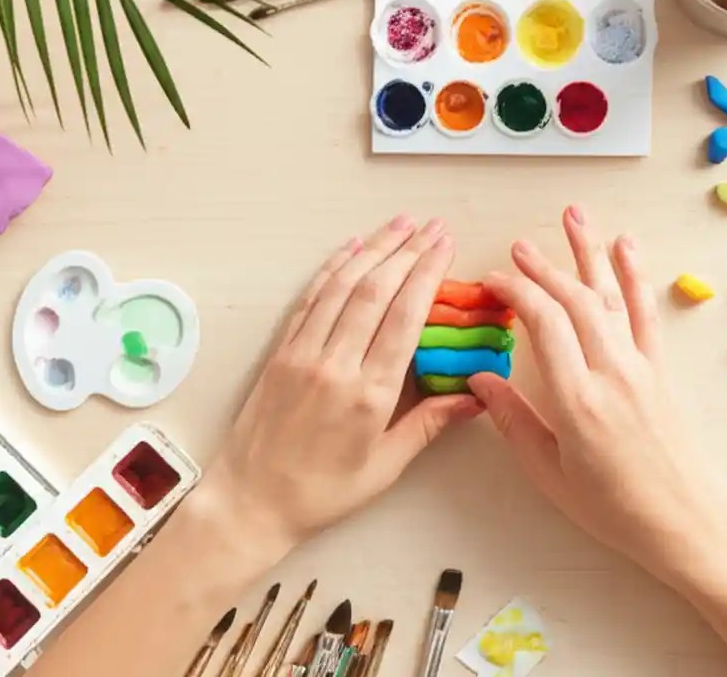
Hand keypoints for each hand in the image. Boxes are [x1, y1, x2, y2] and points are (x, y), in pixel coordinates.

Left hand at [206, 215, 482, 553]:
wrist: (250, 501)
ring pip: (343, 287)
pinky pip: (310, 300)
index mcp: (370, 395)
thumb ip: (429, 424)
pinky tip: (351, 248)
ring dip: (374, 250)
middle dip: (408, 253)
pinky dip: (332, 269)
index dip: (427, 275)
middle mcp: (336, 365)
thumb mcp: (385, 467)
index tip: (445, 247)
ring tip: (400, 224)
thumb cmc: (322, 493)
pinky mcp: (280, 353)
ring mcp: (303, 354)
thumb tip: (476, 396)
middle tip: (432, 226)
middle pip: (377, 292)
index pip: (405, 318)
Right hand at [469, 206, 723, 574]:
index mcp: (576, 400)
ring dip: (589, 252)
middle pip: (573, 301)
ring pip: (609, 296)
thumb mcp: (550, 474)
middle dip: (542, 266)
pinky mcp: (661, 370)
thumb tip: (480, 379)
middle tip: (516, 245)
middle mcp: (611, 372)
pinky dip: (635, 276)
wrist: (685, 523)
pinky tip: (626, 247)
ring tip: (573, 215)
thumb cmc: (613, 509)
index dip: (515, 293)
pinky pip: (646, 313)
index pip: (542, 324)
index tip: (491, 280)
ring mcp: (641, 367)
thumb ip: (514, 421)